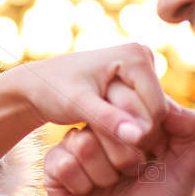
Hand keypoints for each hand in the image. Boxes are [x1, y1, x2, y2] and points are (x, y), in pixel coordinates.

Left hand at [0, 43, 169, 169]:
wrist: (38, 84)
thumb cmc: (52, 90)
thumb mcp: (77, 104)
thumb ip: (107, 120)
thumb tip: (138, 137)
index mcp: (136, 56)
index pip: (156, 110)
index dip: (136, 133)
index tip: (105, 139)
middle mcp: (144, 58)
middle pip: (156, 113)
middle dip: (131, 131)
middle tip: (98, 135)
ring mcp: (141, 71)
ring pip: (150, 117)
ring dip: (128, 132)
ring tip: (98, 132)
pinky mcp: (136, 84)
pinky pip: (142, 115)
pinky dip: (125, 127)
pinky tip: (103, 130)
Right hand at [47, 97, 194, 195]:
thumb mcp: (186, 169)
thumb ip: (189, 129)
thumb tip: (166, 99)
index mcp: (134, 121)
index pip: (133, 98)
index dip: (144, 131)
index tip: (154, 155)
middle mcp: (104, 128)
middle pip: (104, 118)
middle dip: (125, 156)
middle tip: (132, 175)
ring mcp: (78, 145)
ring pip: (83, 141)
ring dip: (103, 174)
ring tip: (110, 186)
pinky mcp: (55, 167)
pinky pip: (63, 161)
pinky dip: (82, 184)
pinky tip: (87, 194)